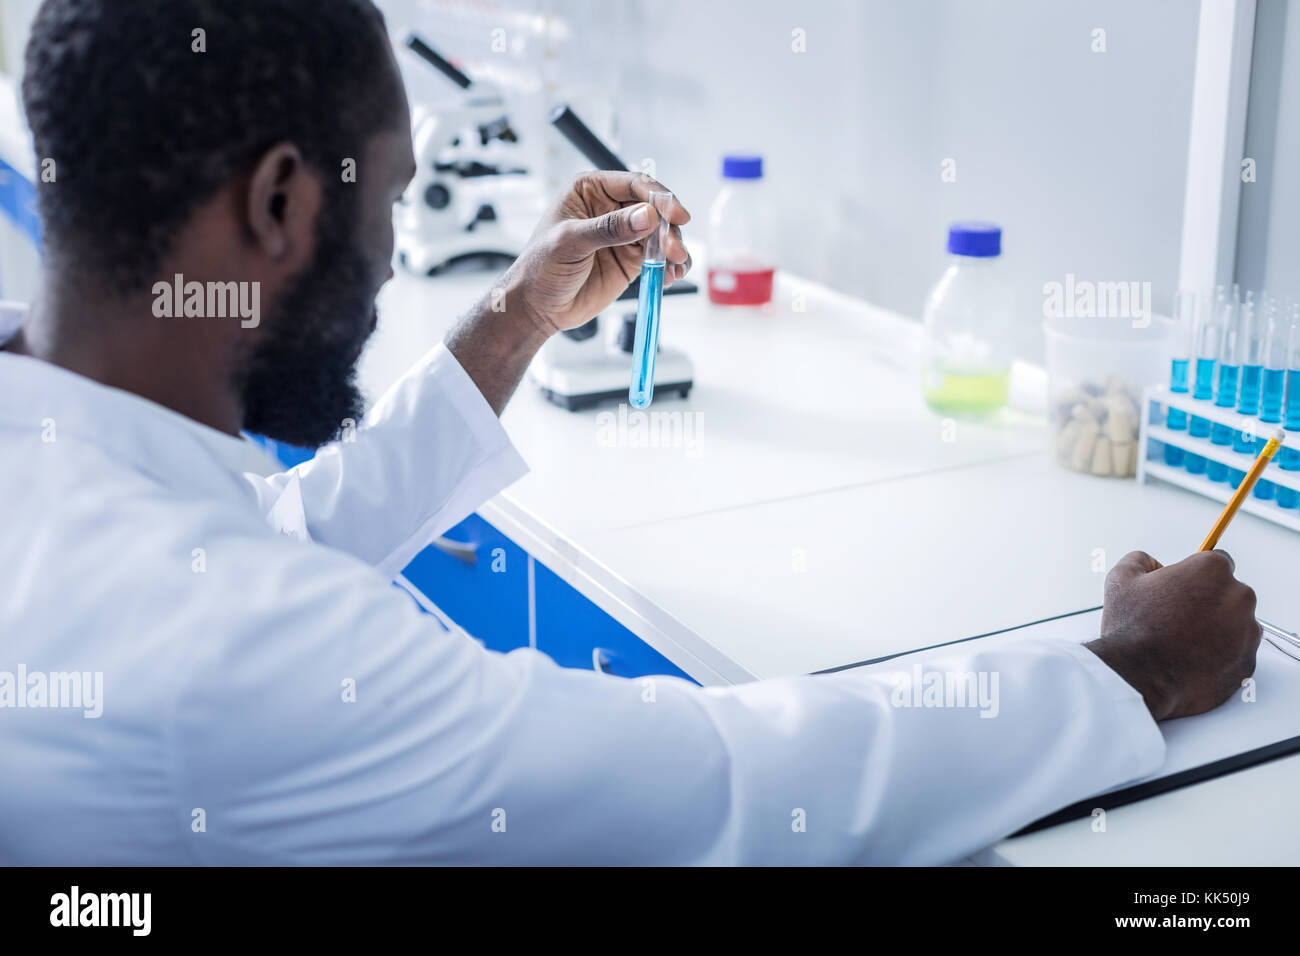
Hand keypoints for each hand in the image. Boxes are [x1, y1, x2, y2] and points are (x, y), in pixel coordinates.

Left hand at [505, 171, 692, 335]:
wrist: (538, 307)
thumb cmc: (541, 268)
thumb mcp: (570, 242)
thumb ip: (609, 228)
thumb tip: (646, 216)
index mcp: (591, 190)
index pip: (634, 184)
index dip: (659, 197)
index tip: (675, 216)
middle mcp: (610, 207)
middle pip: (654, 208)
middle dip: (669, 228)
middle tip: (673, 250)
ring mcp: (623, 234)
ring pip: (661, 233)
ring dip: (674, 248)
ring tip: (676, 266)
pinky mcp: (631, 259)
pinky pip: (659, 257)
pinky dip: (670, 265)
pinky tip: (672, 275)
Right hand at [1085, 550, 1259, 720]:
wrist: (1137, 680)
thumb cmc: (1131, 630)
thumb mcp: (1120, 579)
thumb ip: (1141, 560)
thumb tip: (1150, 563)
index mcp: (1212, 571)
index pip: (1217, 561)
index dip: (1196, 575)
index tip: (1184, 588)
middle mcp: (1238, 597)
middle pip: (1228, 593)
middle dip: (1207, 603)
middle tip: (1175, 618)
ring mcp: (1247, 632)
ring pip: (1235, 624)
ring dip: (1215, 629)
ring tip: (1181, 642)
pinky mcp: (1247, 663)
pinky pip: (1237, 654)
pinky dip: (1219, 656)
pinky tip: (1191, 659)